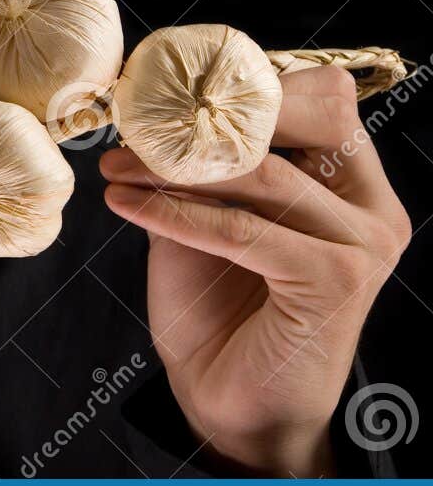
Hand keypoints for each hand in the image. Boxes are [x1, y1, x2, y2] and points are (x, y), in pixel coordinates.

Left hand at [99, 66, 411, 474]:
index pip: (318, 100)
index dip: (249, 83)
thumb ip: (198, 169)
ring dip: (175, 168)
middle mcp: (371, 208)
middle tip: (137, 118)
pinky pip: (242, 229)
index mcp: (352, 183)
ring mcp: (362, 245)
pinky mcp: (335, 282)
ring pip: (264, 175)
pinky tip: (126, 204)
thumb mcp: (202, 221)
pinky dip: (175, 213)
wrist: (227, 403)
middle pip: (304, 121)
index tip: (167, 85)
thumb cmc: (217, 311)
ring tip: (114, 166)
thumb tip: (150, 114)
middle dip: (213, 114)